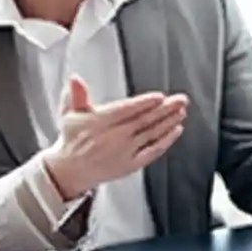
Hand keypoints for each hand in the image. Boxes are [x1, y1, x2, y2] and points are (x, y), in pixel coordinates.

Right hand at [44, 77, 187, 199]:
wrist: (71, 171)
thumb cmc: (73, 140)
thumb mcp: (69, 114)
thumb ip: (75, 95)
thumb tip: (75, 79)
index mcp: (100, 122)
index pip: (126, 110)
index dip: (144, 103)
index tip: (160, 97)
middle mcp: (114, 137)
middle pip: (144, 120)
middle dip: (165, 109)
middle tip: (181, 100)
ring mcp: (124, 152)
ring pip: (151, 134)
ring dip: (169, 122)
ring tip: (181, 111)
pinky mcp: (131, 165)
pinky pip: (152, 151)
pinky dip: (165, 141)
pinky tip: (176, 131)